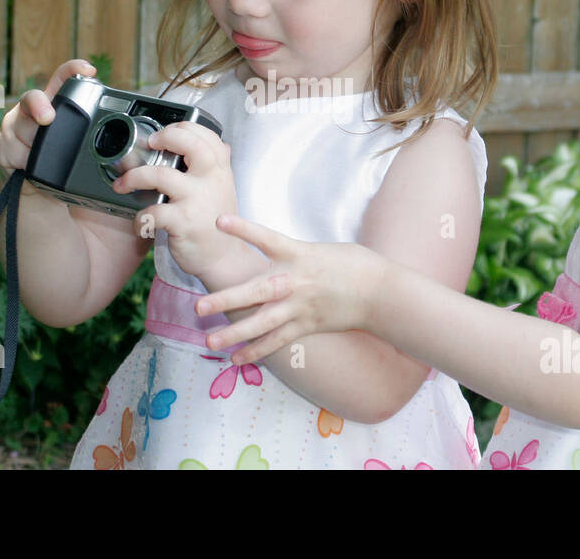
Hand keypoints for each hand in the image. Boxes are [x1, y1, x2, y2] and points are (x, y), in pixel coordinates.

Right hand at [0, 59, 96, 191]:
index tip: (88, 70)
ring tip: (41, 143)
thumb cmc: (65, 164)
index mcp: (59, 104)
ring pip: (24, 126)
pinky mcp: (5, 147)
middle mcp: (36, 110)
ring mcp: (18, 127)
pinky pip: (11, 148)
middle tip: (48, 117)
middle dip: (39, 106)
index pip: (64, 79)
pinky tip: (28, 164)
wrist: (40, 191)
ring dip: (34, 138)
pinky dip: (22, 157)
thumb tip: (140, 135)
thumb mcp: (85, 146)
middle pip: (35, 100)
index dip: (73, 70)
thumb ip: (102, 135)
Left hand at [112, 121, 245, 282]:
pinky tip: (139, 223)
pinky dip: (139, 218)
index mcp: (220, 170)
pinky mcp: (183, 222)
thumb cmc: (218, 223)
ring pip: (159, 175)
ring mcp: (197, 200)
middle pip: (188, 143)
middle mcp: (211, 180)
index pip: (207, 135)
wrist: (224, 259)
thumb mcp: (224, 189)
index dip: (183, 127)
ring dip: (133, 177)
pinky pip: (152, 212)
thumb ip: (219, 167)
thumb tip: (221, 144)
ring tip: (122, 184)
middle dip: (164, 137)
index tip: (165, 133)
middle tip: (149, 145)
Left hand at [195, 214, 385, 364]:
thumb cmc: (352, 264)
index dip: (243, 228)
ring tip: (209, 341)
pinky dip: (256, 351)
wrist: (380, 292)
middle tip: (199, 307)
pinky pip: (277, 341)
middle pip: (255, 291)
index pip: (265, 238)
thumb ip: (291, 254)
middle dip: (226, 299)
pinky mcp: (307, 326)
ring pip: (262, 323)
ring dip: (234, 333)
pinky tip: (236, 358)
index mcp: (299, 254)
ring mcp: (300, 307)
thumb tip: (271, 256)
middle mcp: (295, 282)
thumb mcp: (318, 249)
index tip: (219, 221)